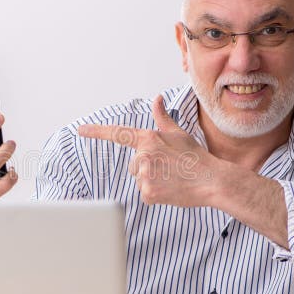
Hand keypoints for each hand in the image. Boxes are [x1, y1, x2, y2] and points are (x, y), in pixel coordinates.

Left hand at [77, 95, 219, 206]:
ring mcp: (144, 174)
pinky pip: (145, 194)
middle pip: (133, 165)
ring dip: (152, 181)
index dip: (97, 132)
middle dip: (147, 168)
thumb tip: (156, 99)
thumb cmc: (195, 156)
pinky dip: (156, 195)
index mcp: (148, 138)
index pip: (118, 134)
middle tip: (169, 168)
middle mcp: (143, 155)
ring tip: (172, 179)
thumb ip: (162, 118)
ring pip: (139, 180)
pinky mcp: (147, 192)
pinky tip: (171, 190)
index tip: (81, 130)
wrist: (211, 180)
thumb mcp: (178, 133)